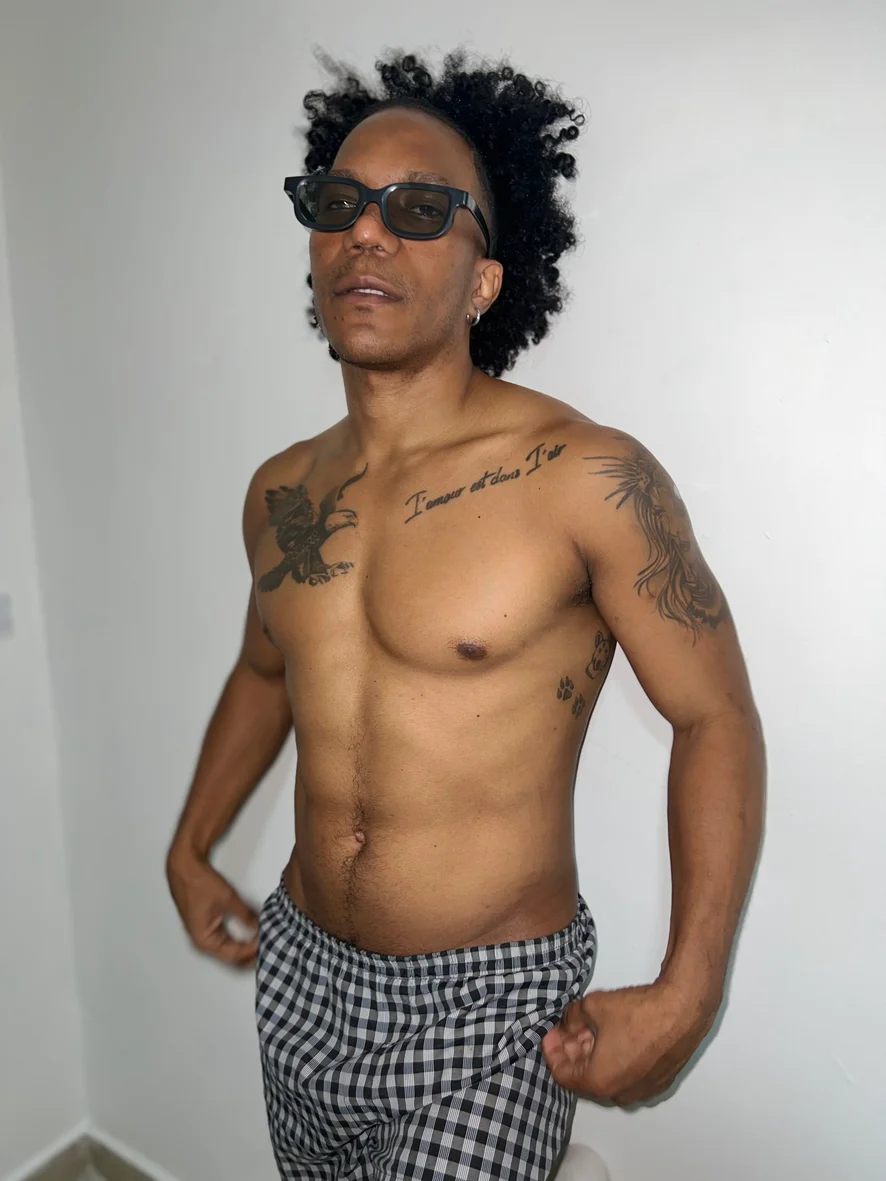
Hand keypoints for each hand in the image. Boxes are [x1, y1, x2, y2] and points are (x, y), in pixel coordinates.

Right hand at [166, 849, 258, 966]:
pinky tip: (252, 934)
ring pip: (229, 949)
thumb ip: (245, 915)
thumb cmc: (197, 882)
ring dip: (246, 947)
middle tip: (269, 946)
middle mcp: (202, 942)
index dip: (253, 950)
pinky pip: (226, 939)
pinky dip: (240, 938)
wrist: (185, 868)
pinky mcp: (208, 926)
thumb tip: (259, 927)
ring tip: (263, 941)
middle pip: (231, 956)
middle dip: (250, 954)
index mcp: (203, 940)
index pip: (234, 955)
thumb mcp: (227, 899)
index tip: (268, 942)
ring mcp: (205, 935)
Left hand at [541, 980, 717, 1105]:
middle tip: (567, 1030)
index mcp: (599, 1082)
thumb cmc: (638, 1012)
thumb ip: (571, 1017)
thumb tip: (567, 1022)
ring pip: (608, 1076)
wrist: (682, 1010)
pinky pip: (628, 1076)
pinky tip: (613, 1037)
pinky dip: (616, 1060)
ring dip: (594, 1056)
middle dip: (573, 1052)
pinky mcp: (659, 1082)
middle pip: (585, 1077)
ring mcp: (642, 1091)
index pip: (562, 1074)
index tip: (549, 1034)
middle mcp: (620, 1094)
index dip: (552, 1051)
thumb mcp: (591, 1006)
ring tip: (589, 1030)